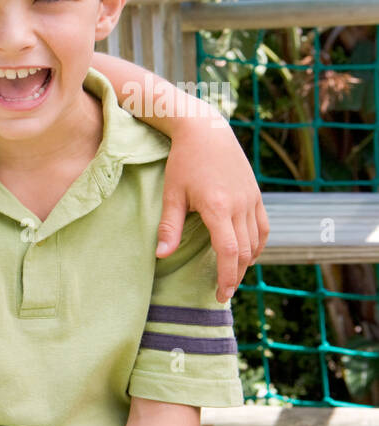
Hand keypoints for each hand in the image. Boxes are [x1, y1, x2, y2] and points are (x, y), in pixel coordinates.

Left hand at [158, 118, 267, 301]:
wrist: (206, 131)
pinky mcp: (256, 194)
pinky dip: (257, 245)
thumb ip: (169, 226)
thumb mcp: (172, 193)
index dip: (226, 276)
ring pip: (256, 241)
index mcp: (218, 207)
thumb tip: (161, 255)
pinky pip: (263, 227)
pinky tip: (247, 255)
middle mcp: (240, 205)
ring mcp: (251, 199)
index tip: (220, 294)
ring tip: (232, 276)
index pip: (228, 252)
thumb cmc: (183, 162)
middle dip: (235, 276)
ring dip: (246, 263)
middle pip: (245, 252)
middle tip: (223, 292)